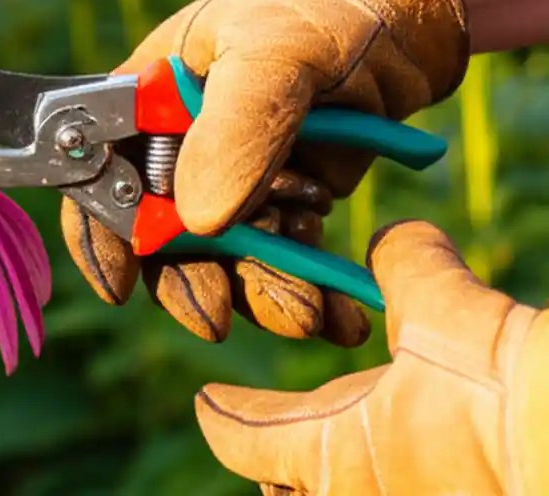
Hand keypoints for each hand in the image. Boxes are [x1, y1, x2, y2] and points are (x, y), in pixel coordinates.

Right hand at [61, 0, 468, 345]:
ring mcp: (231, 183)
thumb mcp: (274, 53)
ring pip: (226, 260)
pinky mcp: (282, 207)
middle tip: (219, 318)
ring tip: (309, 315)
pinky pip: (283, 262)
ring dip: (260, 294)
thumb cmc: (316, 11)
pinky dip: (311, 292)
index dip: (98, 234)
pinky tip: (341, 316)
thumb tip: (198, 222)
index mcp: (144, 106)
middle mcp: (177, 152)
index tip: (119, 286)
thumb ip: (235, 128)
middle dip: (190, 282)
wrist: (404, 18)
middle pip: (160, 237)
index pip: (99, 178)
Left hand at [195, 220, 548, 494]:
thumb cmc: (505, 388)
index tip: (207, 399)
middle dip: (280, 468)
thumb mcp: (445, 308)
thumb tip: (395, 242)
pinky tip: (421, 467)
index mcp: (328, 454)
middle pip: (286, 493)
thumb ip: (404, 265)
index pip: (242, 437)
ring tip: (345, 460)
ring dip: (332, 484)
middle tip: (282, 438)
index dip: (223, 413)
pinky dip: (390, 484)